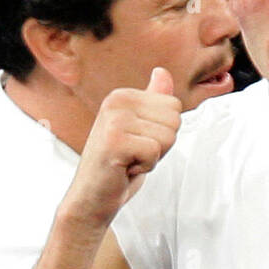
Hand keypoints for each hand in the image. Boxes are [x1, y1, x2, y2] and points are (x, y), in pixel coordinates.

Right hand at [63, 66, 181, 228]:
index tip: (139, 142)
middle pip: (174, 120)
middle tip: (135, 154)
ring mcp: (114, 121)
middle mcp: (116, 102)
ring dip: (153, 157)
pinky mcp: (115, 142)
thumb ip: (152, 101)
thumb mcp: (140, 129)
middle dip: (162, 145)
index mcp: (123, 96)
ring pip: (167, 137)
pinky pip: (155, 152)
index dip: (164, 132)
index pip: (174, 106)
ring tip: (129, 160)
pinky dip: (146, 167)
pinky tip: (125, 168)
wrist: (93, 197)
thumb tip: (162, 72)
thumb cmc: (118, 165)